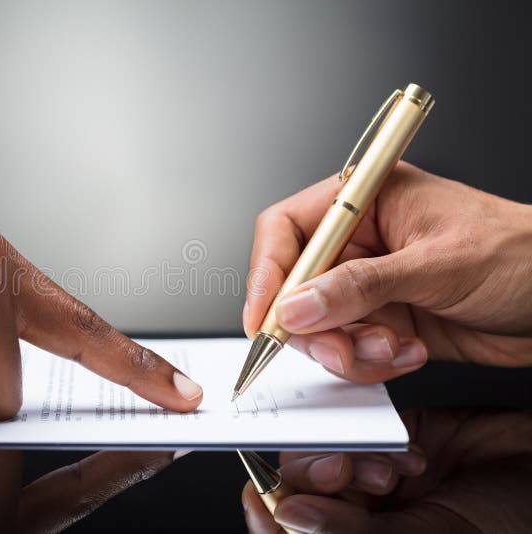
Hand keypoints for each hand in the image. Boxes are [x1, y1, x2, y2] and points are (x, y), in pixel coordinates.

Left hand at [242, 408, 531, 532]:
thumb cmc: (512, 523)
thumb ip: (355, 532)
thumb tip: (289, 517)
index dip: (267, 520)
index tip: (260, 494)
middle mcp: (361, 521)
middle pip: (300, 494)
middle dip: (316, 479)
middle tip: (343, 468)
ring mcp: (374, 487)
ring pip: (324, 459)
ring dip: (351, 457)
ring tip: (390, 469)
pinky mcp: (389, 448)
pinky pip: (358, 432)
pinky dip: (377, 439)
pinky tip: (411, 456)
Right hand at [244, 162, 531, 382]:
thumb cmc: (524, 255)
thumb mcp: (438, 265)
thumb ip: (361, 286)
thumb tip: (297, 306)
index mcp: (366, 200)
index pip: (288, 228)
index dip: (268, 272)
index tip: (266, 317)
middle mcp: (361, 241)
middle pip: (295, 286)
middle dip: (314, 326)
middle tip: (340, 349)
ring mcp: (370, 283)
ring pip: (320, 326)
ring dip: (350, 348)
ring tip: (394, 346)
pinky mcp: (384, 319)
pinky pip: (350, 349)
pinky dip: (373, 361)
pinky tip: (412, 350)